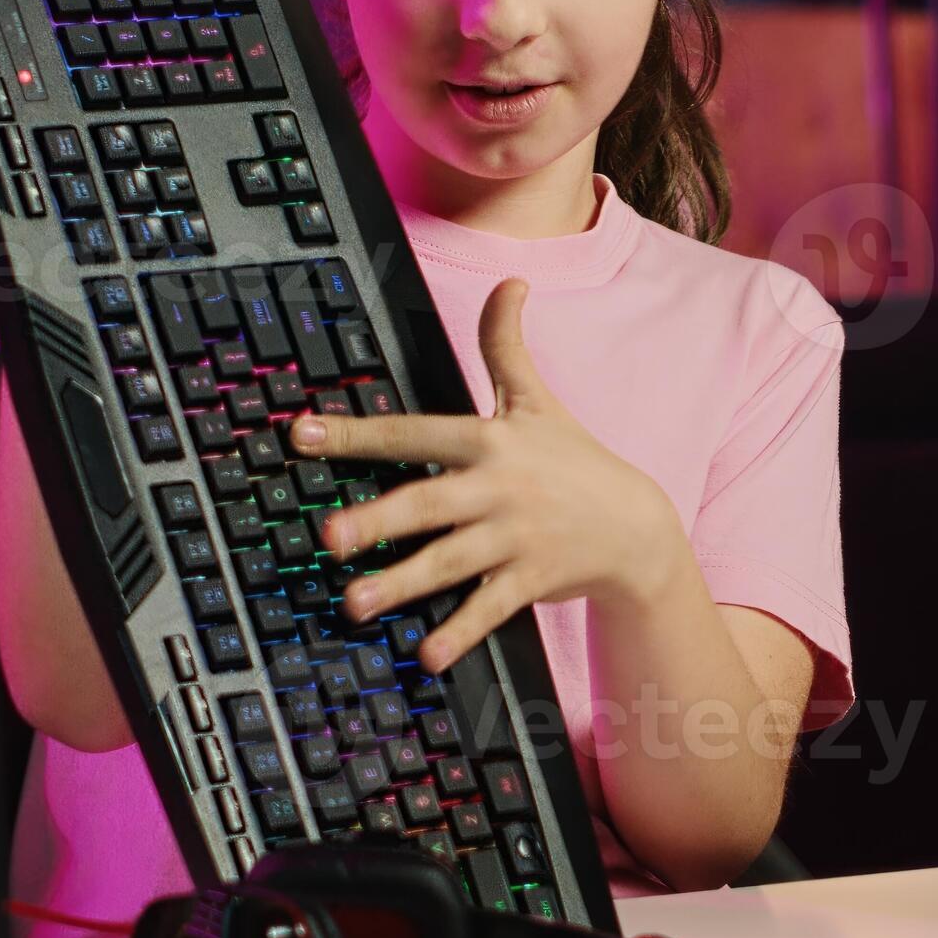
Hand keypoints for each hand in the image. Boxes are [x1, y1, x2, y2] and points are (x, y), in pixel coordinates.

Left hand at [292, 278, 691, 668]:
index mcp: (488, 440)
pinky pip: (489, 610)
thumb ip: (507, 345)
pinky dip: (459, 634)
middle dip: (376, 520)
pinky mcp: (532, 581)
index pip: (413, 432)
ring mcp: (515, 537)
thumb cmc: (574, 461)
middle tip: (327, 537)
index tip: (302, 434)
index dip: (357, 432)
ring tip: (354, 604)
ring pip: (450, 562)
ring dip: (401, 584)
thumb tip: (510, 281)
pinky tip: (425, 656)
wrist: (636, 527)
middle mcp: (498, 487)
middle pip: (427, 502)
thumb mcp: (538, 400)